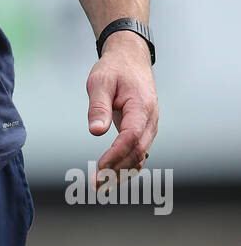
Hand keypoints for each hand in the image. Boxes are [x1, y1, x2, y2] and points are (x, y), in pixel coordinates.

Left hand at [86, 30, 158, 177]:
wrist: (130, 58)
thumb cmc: (114, 69)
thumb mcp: (100, 81)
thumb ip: (98, 106)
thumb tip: (95, 131)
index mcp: (141, 106)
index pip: (132, 136)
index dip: (117, 154)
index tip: (101, 167)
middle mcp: (150, 119)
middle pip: (137, 151)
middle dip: (118, 170)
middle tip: (97, 184)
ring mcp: (149, 126)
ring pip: (139, 155)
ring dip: (122, 172)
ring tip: (101, 187)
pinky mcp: (142, 129)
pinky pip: (138, 151)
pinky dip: (126, 166)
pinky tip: (112, 178)